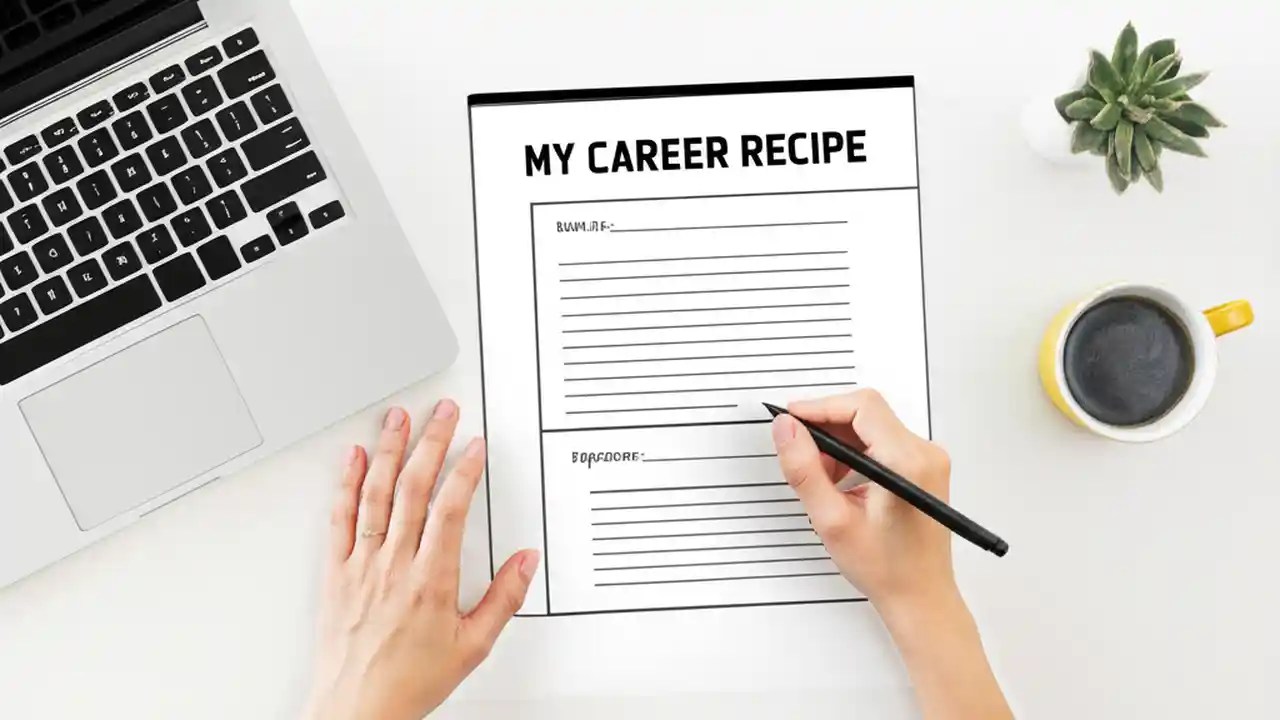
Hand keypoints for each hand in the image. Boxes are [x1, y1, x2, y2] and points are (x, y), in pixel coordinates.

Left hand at [303, 400, 539, 719]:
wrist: (356, 710)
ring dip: (389, 450)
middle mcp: (393, 564)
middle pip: (414, 487)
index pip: (450, 508)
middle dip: (431, 442)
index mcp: (431, 579)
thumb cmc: (409, 682)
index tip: (474, 446)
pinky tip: (354, 459)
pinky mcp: (336, 573)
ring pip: (375, 493)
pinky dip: (346, 484)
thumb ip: (504, 599)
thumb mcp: (472, 646)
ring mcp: (361, 565)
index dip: (464, 470)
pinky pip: (340, 518)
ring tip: (398, 418)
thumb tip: (526, 562)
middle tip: (443, 413)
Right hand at [769, 389, 954, 612]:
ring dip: (839, 445)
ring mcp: (927, 461)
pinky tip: (839, 483)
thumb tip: (787, 430)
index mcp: (907, 463)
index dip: (821, 407)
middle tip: (800, 452)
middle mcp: (925, 455)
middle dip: (827, 429)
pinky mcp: (922, 468)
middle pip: (866, 414)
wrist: (921, 597)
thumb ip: (805, 470)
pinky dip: (854, 455)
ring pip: (871, 428)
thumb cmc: (888, 569)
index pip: (861, 408)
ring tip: (821, 478)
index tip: (792, 418)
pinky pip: (882, 443)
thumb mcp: (832, 520)